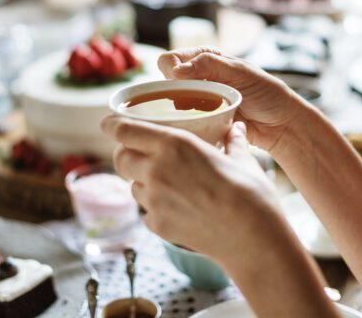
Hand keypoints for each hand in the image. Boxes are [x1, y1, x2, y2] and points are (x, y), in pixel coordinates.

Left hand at [105, 117, 280, 260]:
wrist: (252, 238)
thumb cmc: (250, 194)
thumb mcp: (242, 159)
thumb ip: (233, 141)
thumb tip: (236, 128)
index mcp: (174, 143)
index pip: (124, 130)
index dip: (113, 125)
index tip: (110, 124)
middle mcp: (156, 169)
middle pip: (120, 157)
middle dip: (126, 153)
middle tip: (141, 153)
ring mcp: (154, 200)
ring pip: (132, 185)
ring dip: (142, 181)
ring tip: (167, 182)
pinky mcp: (157, 225)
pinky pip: (146, 211)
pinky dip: (156, 207)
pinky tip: (178, 207)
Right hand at [157, 47, 309, 153]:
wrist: (281, 125)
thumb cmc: (267, 94)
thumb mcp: (241, 74)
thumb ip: (210, 66)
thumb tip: (176, 70)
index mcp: (206, 57)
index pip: (170, 59)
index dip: (171, 72)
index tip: (183, 84)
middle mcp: (198, 76)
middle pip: (165, 81)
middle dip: (175, 93)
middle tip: (197, 102)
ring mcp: (198, 98)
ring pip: (170, 102)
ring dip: (182, 109)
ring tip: (207, 113)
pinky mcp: (200, 119)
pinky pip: (181, 120)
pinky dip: (188, 122)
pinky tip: (205, 123)